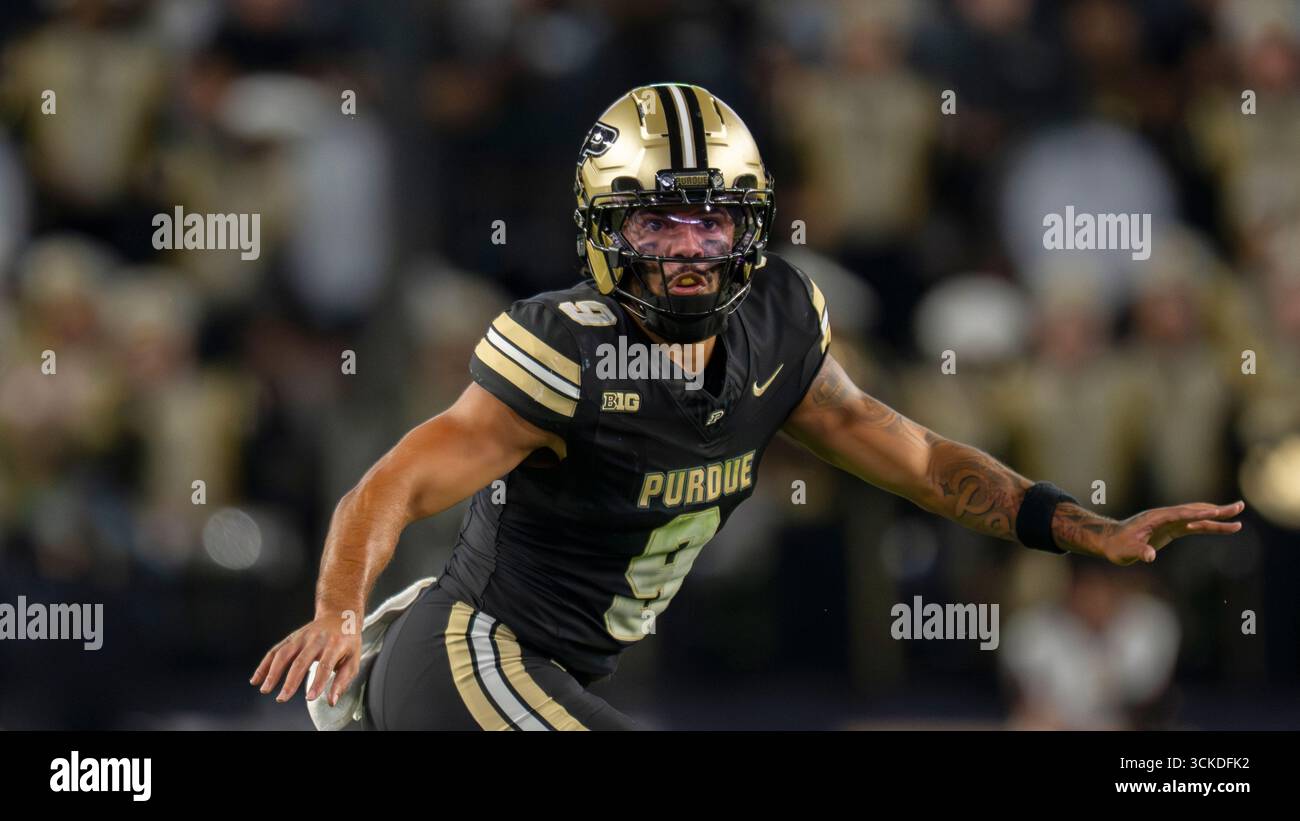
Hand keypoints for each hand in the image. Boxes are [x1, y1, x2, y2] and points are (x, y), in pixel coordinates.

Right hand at [250, 610, 361, 705]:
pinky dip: (264, 665)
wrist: (340, 615)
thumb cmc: (348, 641)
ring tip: (266, 690)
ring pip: (284, 654)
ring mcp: (302, 637)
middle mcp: (316, 639)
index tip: (310, 698)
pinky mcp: (292, 637)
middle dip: (290, 681)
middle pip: (301, 661)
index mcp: (335, 644)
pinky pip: (276, 650)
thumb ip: (343, 681)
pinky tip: (257, 679)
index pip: (325, 665)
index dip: (318, 682)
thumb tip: (332, 701)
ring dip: (272, 672)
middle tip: (282, 698)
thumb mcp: (353, 659)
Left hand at [1095, 500, 1245, 564]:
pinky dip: (1209, 525)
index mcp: (1155, 518)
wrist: (1109, 541)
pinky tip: (1223, 526)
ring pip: (1197, 517)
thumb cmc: (1116, 546)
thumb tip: (1150, 556)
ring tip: (1238, 516)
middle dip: (1217, 510)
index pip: (1182, 514)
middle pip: (1195, 511)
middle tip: (1239, 507)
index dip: (1199, 514)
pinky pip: (1194, 525)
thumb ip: (1139, 552)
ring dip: (1217, 516)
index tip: (1217, 512)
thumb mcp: (1125, 551)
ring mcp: (1169, 521)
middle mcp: (1165, 516)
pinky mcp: (1171, 528)